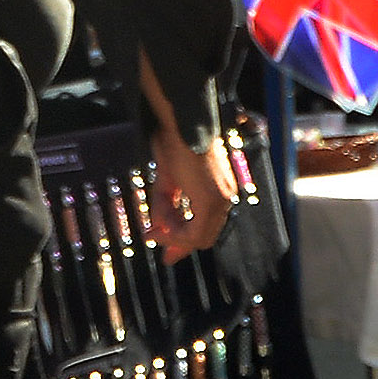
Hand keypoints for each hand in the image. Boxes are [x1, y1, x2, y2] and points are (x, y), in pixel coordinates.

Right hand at [135, 51, 233, 261]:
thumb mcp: (166, 177)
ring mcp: (220, 202)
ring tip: (153, 227)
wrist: (181, 125)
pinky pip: (194, 232)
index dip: (185, 242)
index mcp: (218, 192)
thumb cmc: (173, 142)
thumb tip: (156, 227)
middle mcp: (224, 199)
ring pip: (199, 237)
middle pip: (203, 236)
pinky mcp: (211, 202)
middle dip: (177, 243)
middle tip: (156, 245)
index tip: (168, 253)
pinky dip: (176, 235)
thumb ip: (165, 203)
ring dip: (173, 236)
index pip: (206, 227)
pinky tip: (159, 227)